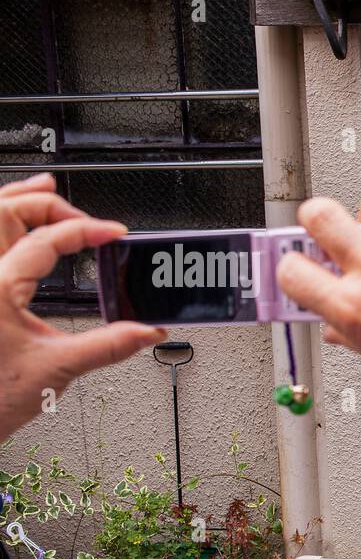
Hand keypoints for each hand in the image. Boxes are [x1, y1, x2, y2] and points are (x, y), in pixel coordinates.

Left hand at [0, 175, 165, 441]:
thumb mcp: (56, 370)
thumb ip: (108, 346)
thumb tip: (147, 332)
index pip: (46, 238)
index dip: (86, 230)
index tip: (114, 234)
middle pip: (5, 210)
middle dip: (46, 201)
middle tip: (82, 214)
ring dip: (16, 201)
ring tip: (45, 189)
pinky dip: (4, 228)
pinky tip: (19, 231)